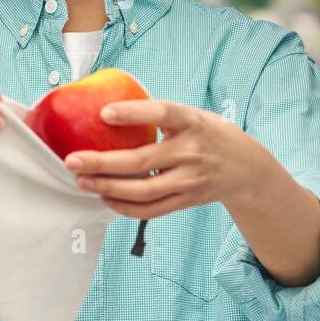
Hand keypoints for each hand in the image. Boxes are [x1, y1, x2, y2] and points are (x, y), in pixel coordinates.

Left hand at [62, 99, 267, 218]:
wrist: (247, 168)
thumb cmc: (210, 134)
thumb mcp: (194, 115)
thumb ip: (161, 115)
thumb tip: (111, 110)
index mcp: (193, 122)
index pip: (162, 113)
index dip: (133, 113)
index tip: (104, 113)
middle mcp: (192, 152)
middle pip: (142, 161)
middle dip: (102, 162)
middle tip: (72, 160)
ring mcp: (190, 180)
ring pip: (143, 190)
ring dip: (107, 187)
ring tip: (82, 180)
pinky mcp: (187, 200)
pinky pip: (151, 209)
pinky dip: (125, 207)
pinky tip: (105, 198)